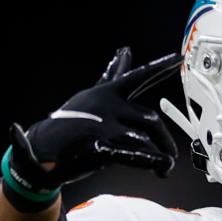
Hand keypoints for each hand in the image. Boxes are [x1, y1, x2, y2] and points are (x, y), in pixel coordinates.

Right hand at [4, 48, 181, 199]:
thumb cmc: (70, 122)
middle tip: (171, 155)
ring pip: (145, 139)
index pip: (139, 77)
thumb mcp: (92, 95)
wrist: (42, 149)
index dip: (160, 67)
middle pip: (151, 120)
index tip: (179, 57)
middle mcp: (107, 107)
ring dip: (161, 156)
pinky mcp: (98, 149)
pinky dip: (151, 161)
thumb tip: (124, 52)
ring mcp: (103, 128)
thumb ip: (111, 76)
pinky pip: (132, 155)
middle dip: (165, 140)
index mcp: (107, 93)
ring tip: (165, 168)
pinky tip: (162, 166)